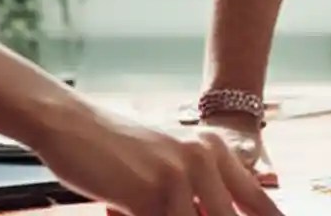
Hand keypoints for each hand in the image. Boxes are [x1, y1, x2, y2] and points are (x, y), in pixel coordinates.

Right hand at [32, 102, 283, 215]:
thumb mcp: (168, 160)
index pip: (259, 202)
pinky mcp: (150, 193)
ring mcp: (179, 175)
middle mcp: (205, 158)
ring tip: (147, 211)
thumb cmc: (117, 149)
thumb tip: (220, 210)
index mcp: (215, 150)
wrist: (71, 124)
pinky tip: (128, 211)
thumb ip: (200, 189)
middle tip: (180, 213)